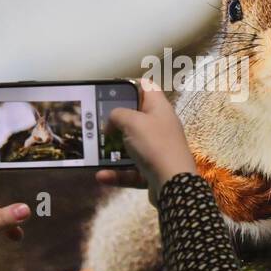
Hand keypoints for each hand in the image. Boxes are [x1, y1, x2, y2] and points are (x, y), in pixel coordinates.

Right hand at [95, 79, 196, 206]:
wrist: (174, 184)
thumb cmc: (154, 145)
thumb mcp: (132, 122)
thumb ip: (117, 115)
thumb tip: (112, 121)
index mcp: (160, 109)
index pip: (147, 88)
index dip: (130, 85)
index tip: (110, 91)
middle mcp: (160, 127)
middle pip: (136, 119)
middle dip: (116, 122)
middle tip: (97, 123)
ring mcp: (157, 150)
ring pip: (131, 146)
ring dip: (113, 150)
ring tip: (95, 151)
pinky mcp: (153, 171)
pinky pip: (131, 170)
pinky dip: (117, 173)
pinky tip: (101, 175)